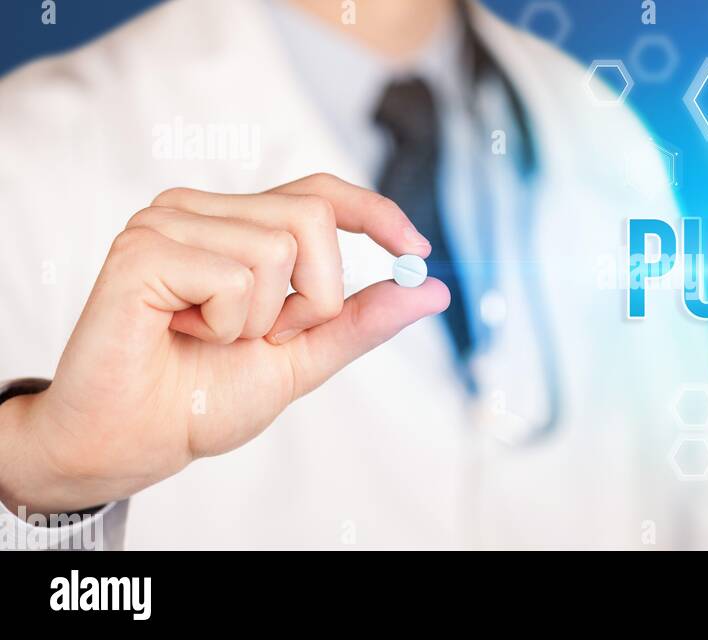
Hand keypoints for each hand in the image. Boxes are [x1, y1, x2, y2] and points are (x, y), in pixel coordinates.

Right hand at [0, 174, 447, 514]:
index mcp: (237, 225)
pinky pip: (234, 278)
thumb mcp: (302, 358)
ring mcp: (167, 222)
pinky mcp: (142, 249)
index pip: (320, 191)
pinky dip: (225, 325)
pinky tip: (182, 334)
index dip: (376, 211)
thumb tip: (435, 289)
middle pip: (312, 215)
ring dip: (263, 319)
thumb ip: (360, 321)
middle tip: (264, 335)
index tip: (418, 249)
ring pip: (278, 249)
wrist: (133, 443)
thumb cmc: (203, 398)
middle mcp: (200, 210)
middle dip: (314, 294)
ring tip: (210, 338)